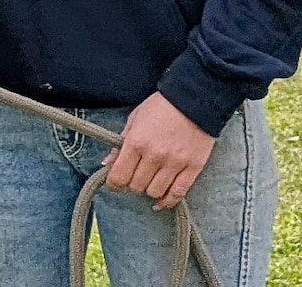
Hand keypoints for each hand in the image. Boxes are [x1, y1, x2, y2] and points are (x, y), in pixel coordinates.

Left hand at [103, 93, 214, 208]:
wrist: (194, 100)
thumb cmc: (161, 107)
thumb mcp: (134, 119)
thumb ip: (120, 143)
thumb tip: (107, 164)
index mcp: (136, 142)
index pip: (119, 175)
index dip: (113, 184)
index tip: (114, 184)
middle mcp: (154, 155)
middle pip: (136, 186)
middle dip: (132, 183)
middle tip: (135, 176)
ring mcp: (175, 163)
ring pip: (155, 192)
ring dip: (149, 190)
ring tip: (149, 182)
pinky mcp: (193, 168)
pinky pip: (178, 193)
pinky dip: (168, 201)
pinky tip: (162, 201)